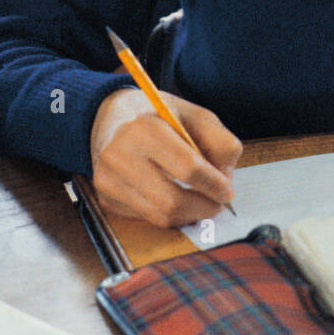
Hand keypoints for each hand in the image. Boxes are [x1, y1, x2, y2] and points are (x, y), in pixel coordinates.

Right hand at [90, 87, 241, 227]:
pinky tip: (176, 198)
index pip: (188, 168)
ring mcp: (109, 181)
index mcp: (145, 128)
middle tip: (218, 204)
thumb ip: (219, 142)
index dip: (214, 185)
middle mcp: (120, 156)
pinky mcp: (106, 198)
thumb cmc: (160, 117)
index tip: (227, 191)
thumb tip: (225, 179)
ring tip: (201, 202)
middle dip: (203, 208)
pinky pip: (147, 218)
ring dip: (189, 215)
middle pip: (172, 201)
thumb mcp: (195, 116)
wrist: (112, 119)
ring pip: (160, 216)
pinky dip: (169, 214)